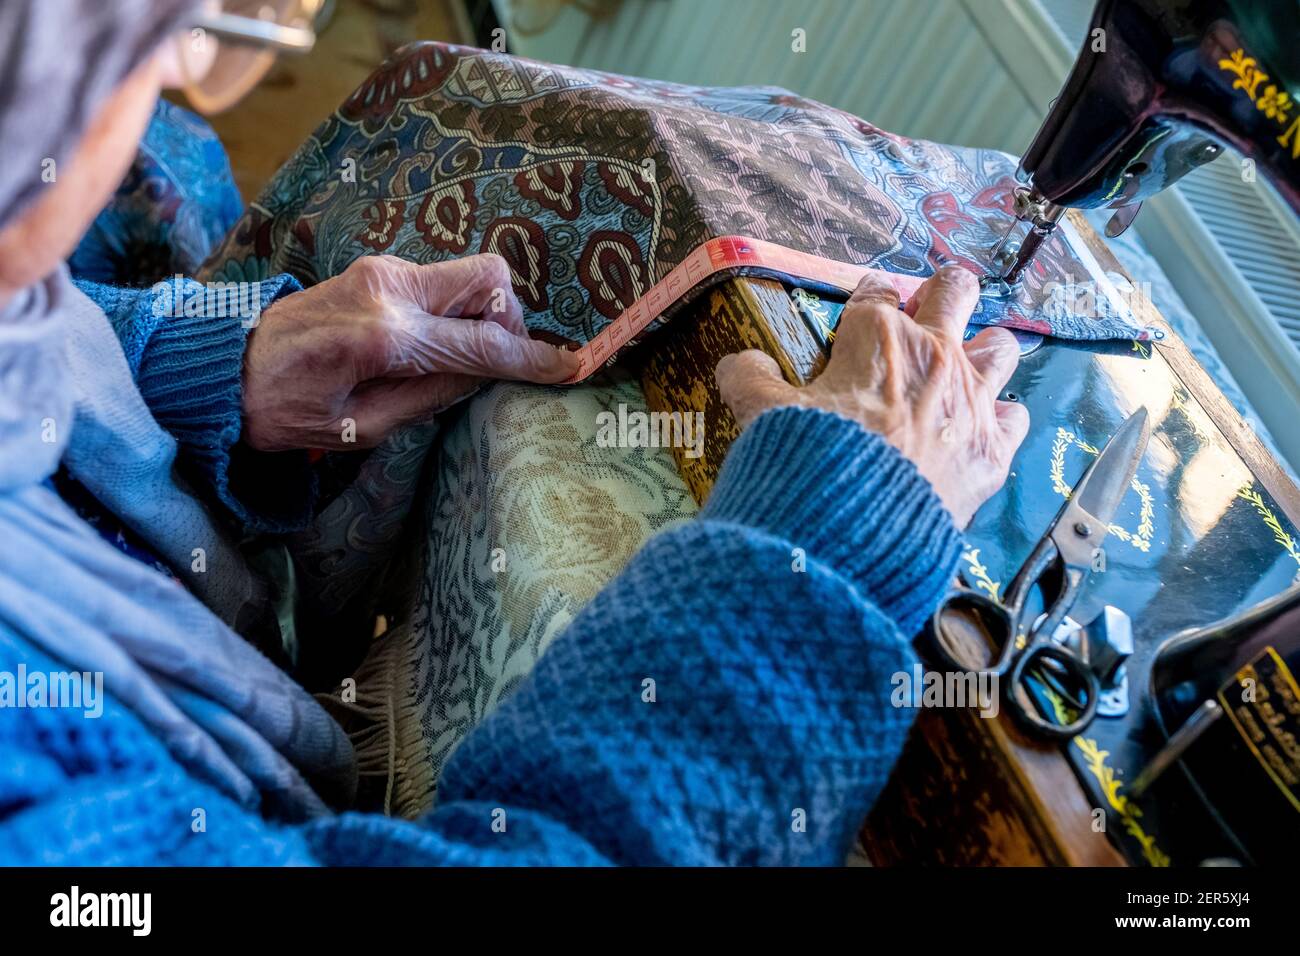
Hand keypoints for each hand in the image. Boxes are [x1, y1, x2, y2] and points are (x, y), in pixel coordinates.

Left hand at [242, 253, 577, 450]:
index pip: (482, 344)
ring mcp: (382, 270)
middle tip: (492, 360)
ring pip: (470, 274)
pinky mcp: (375, 268)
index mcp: (386, 336)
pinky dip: (454, 309)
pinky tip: (428, 343)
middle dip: (509, 318)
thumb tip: (486, 373)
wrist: (224, 368)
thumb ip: (434, 396)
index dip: (531, 359)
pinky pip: (441, 281)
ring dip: (481, 313)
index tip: (571, 367)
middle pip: (490, 278)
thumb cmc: (287, 412)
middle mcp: (390, 289)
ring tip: (454, 356)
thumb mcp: (366, 426)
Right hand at [715, 265, 1029, 526]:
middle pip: (955, 291)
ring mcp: (971, 400)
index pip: (877, 293)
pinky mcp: (992, 449)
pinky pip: (1016, 414)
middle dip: (945, 292)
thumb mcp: (760, 411)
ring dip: (985, 350)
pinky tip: (982, 428)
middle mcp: (933, 354)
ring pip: (1002, 346)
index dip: (869, 300)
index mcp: (876, 335)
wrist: (853, 526)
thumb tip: (740, 363)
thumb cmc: (806, 457)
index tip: (863, 315)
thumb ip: (749, 378)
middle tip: (931, 309)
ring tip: (968, 364)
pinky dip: (1001, 418)